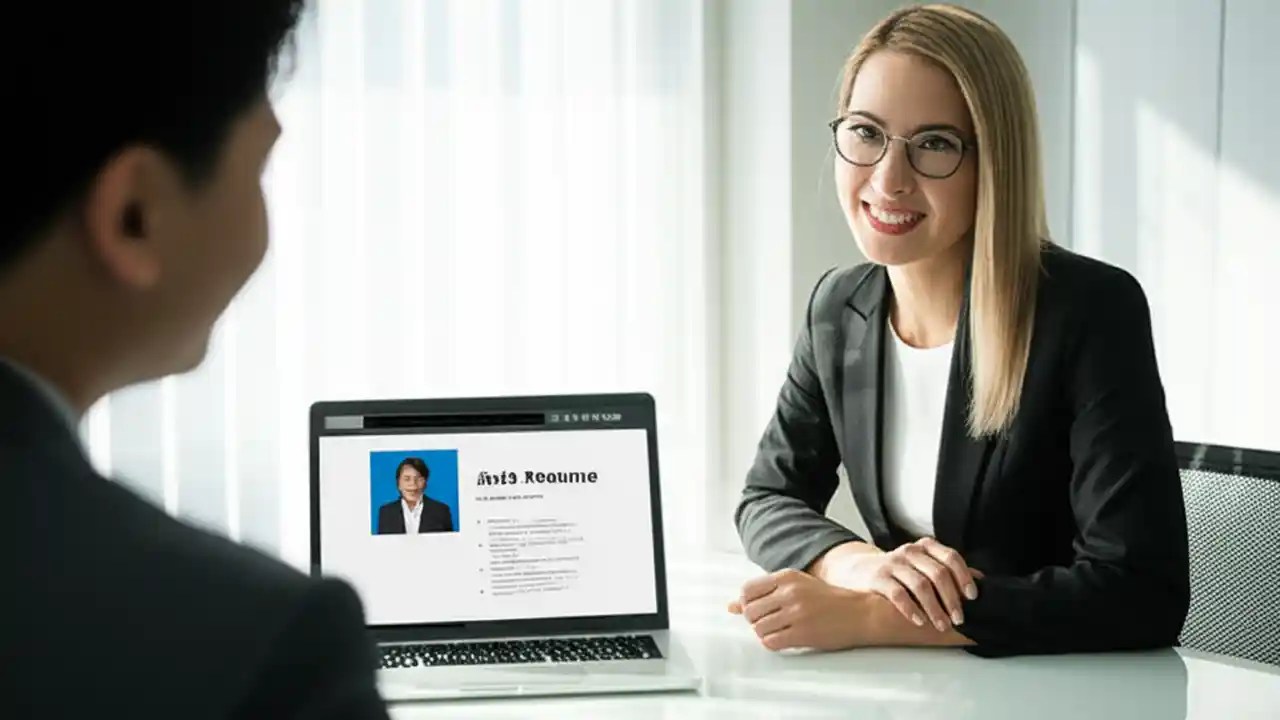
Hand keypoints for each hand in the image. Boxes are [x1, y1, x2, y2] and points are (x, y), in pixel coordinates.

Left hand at [727, 568, 867, 651]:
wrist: (861, 612)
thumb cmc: (828, 600)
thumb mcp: (797, 587)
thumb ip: (765, 594)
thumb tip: (730, 606)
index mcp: (787, 577)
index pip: (747, 591)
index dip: (747, 604)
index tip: (758, 610)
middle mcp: (789, 593)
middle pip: (750, 612)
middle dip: (756, 621)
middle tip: (772, 622)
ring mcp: (796, 613)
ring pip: (759, 629)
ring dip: (766, 633)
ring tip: (782, 630)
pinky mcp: (803, 633)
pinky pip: (771, 642)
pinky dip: (774, 644)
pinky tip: (786, 639)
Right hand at [810, 538, 981, 632]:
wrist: (857, 571)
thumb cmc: (897, 572)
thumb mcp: (922, 565)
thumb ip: (947, 570)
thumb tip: (980, 580)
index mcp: (925, 547)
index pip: (951, 557)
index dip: (964, 577)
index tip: (972, 597)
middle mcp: (910, 552)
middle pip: (937, 573)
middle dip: (952, 599)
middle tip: (959, 618)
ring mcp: (892, 563)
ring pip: (920, 585)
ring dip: (934, 608)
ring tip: (942, 625)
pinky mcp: (878, 577)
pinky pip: (897, 593)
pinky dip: (911, 609)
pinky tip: (919, 621)